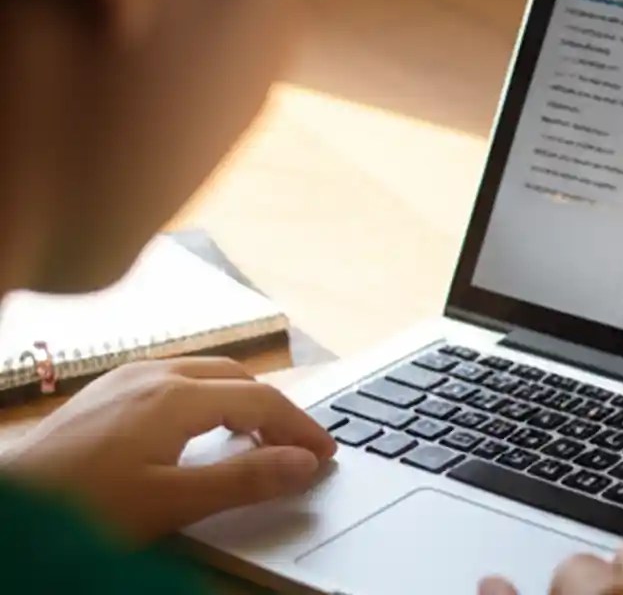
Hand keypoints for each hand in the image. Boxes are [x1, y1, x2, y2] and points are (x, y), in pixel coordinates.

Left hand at [0, 358, 335, 541]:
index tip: (326, 453)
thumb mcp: (171, 503)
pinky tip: (203, 432)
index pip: (261, 398)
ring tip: (259, 441)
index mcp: (174, 395)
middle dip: (275, 410)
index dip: (300, 426)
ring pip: (206, 375)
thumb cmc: (80, 509)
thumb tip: (303, 463)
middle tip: (299, 448)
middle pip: (237, 378)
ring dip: (242, 402)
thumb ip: (244, 481)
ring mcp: (124, 379)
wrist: (6, 512)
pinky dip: (209, 401)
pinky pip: (176, 381)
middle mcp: (152, 374)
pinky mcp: (105, 393)